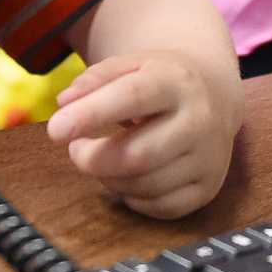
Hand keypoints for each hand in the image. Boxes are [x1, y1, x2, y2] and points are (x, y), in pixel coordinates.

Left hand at [48, 50, 240, 217]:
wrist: (215, 94)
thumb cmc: (162, 80)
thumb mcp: (131, 64)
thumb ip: (94, 79)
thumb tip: (65, 104)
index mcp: (176, 81)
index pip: (134, 97)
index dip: (91, 115)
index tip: (55, 130)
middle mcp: (199, 120)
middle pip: (137, 155)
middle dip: (93, 159)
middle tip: (76, 149)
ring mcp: (208, 158)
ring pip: (145, 185)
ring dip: (110, 179)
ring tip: (104, 158)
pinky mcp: (208, 188)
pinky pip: (161, 208)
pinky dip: (134, 198)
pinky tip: (129, 177)